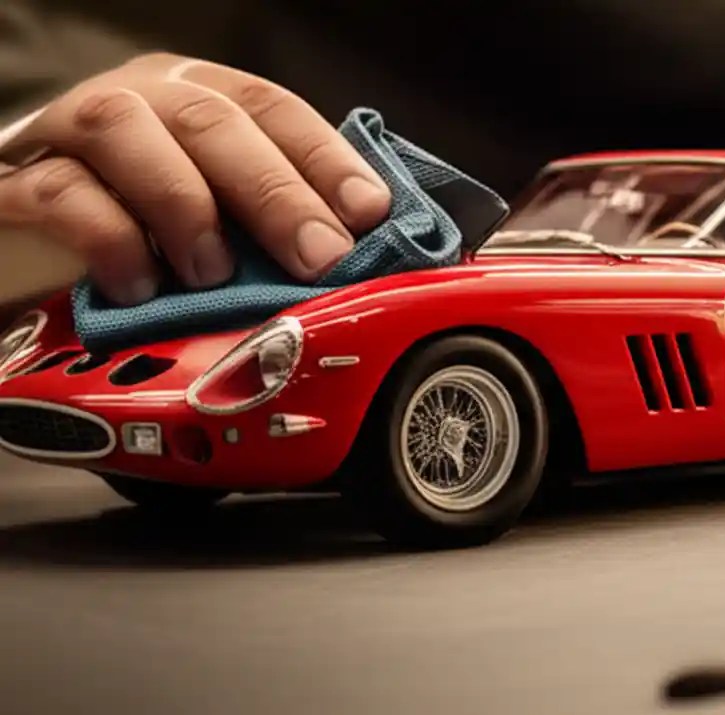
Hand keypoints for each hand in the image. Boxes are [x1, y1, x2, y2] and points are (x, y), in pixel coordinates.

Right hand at [0, 53, 391, 305]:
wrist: (29, 243)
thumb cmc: (143, 230)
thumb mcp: (220, 219)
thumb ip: (274, 224)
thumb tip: (359, 260)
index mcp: (199, 98)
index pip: (272, 108)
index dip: (325, 158)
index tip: (369, 213)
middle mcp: (141, 101)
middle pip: (212, 121)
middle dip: (275, 191)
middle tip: (318, 256)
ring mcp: (73, 135)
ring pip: (125, 131)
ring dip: (185, 204)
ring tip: (213, 273)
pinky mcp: (19, 184)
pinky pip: (60, 192)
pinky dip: (110, 240)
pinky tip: (141, 287)